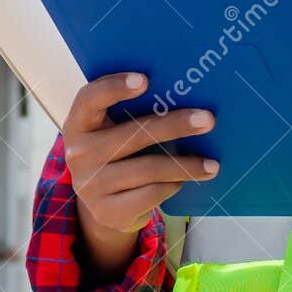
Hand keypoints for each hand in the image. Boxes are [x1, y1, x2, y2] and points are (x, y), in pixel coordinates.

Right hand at [60, 72, 219, 280]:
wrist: (104, 207)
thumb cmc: (117, 155)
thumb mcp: (112, 133)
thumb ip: (131, 114)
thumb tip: (185, 96)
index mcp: (78, 124)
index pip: (89, 99)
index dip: (114, 87)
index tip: (145, 80)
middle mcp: (79, 154)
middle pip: (133, 134)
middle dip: (174, 125)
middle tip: (207, 119)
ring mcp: (91, 185)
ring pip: (148, 169)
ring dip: (185, 165)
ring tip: (212, 164)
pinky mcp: (108, 211)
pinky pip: (150, 194)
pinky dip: (172, 186)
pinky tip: (185, 181)